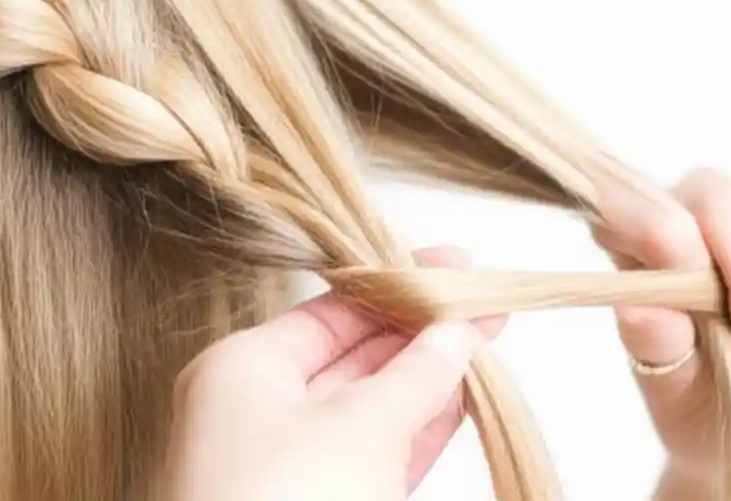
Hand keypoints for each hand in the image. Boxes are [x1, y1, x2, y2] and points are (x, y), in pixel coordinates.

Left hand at [158, 248, 502, 500]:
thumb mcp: (360, 423)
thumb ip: (416, 374)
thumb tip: (454, 334)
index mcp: (241, 370)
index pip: (329, 309)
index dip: (395, 283)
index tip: (450, 264)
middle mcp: (258, 412)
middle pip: (354, 353)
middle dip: (420, 330)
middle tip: (483, 302)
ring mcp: (291, 465)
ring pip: (372, 406)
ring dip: (430, 378)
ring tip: (488, 340)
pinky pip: (379, 453)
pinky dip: (421, 428)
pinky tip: (464, 400)